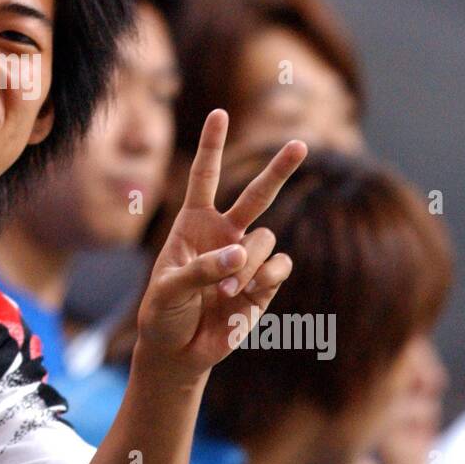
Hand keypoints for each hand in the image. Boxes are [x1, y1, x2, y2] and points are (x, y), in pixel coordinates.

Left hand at [135, 109, 306, 381]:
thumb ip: (201, 268)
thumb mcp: (168, 288)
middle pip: (256, 194)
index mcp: (193, 224)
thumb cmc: (163, 313)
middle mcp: (224, 234)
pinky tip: (247, 293)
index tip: (219, 112)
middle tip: (301, 144)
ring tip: (223, 291)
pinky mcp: (263, 284)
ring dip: (246, 265)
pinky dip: (266, 278)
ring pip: (265, 240)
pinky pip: (279, 268)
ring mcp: (246, 258)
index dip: (212, 145)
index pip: (205, 176)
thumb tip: (241, 253)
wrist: (178, 350)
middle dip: (279, 170)